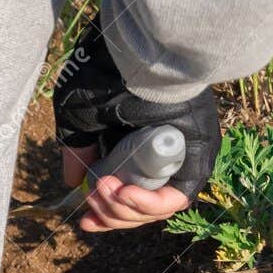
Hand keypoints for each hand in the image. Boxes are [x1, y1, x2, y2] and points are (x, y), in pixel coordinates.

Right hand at [53, 17, 219, 232]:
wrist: (139, 53)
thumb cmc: (107, 74)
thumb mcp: (79, 116)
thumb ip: (75, 148)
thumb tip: (74, 182)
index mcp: (135, 146)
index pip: (127, 193)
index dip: (106, 212)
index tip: (85, 219)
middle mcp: (159, 156)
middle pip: (139, 207)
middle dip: (111, 213)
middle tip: (93, 200)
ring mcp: (179, 159)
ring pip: (156, 208)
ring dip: (124, 209)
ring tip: (104, 190)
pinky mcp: (198, 159)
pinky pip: (176, 198)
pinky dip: (148, 203)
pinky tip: (124, 193)